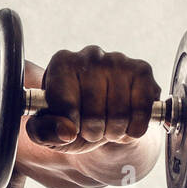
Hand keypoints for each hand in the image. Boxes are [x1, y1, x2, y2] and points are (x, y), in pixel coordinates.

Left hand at [26, 45, 159, 152]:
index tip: (70, 126)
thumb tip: (66, 132)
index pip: (64, 105)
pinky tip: (126, 123)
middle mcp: (90, 55)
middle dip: (92, 132)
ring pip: (119, 115)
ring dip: (113, 132)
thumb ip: (43, 132)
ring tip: (107, 126)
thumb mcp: (46, 131)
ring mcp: (119, 60)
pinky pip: (143, 112)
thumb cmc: (69, 121)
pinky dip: (134, 129)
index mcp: (62, 63)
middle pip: (93, 114)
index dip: (68, 126)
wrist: (102, 119)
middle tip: (91, 129)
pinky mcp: (143, 71)